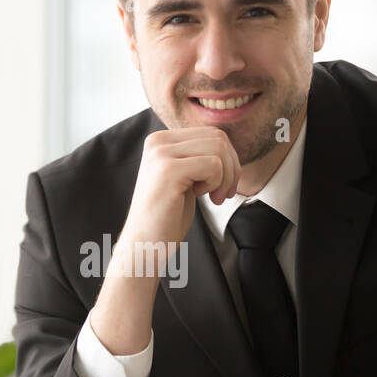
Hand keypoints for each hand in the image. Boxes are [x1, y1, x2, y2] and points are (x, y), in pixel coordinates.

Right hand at [122, 126, 240, 248]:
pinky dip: (216, 183)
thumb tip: (227, 144)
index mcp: (161, 140)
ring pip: (218, 149)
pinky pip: (213, 165)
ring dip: (225, 177)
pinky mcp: (168, 170)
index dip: (228, 159)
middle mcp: (158, 142)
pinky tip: (200, 196)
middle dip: (231, 168)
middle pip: (218, 138)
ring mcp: (161, 154)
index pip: (212, 133)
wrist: (145, 243)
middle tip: (222, 194)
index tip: (222, 185)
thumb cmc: (167, 216)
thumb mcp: (185, 176)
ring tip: (213, 197)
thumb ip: (198, 156)